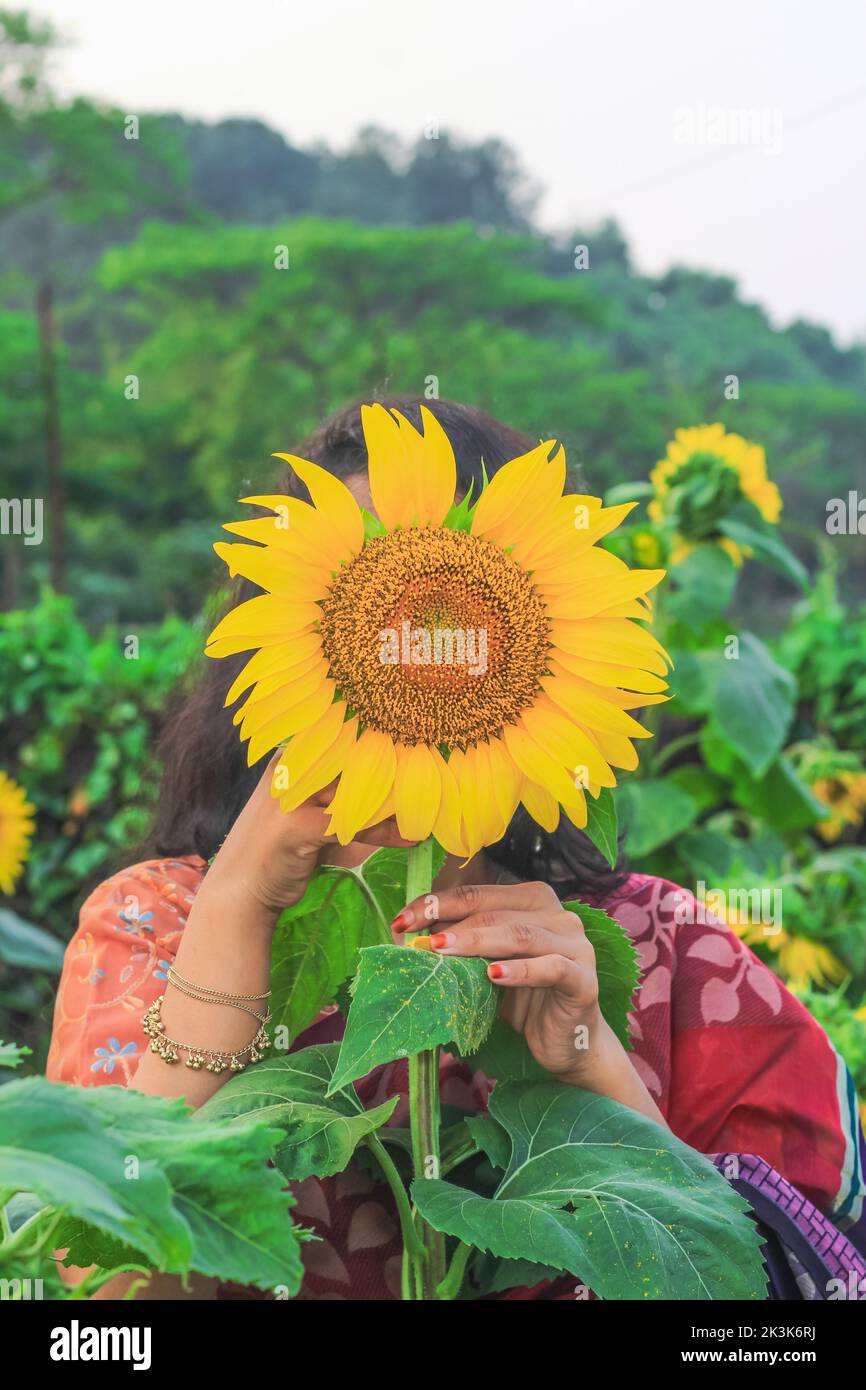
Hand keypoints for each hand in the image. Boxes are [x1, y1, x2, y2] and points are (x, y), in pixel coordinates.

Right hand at [201, 753, 418, 922]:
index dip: (383, 747)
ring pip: (357, 789)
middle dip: (396, 771)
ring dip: (398, 801)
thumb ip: (342, 799)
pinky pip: (354, 823)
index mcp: (291, 757)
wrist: (238, 894)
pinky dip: (387, 831)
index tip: (422, 754)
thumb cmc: (278, 856)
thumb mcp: (311, 817)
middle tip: (435, 777)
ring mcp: (290, 795)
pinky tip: (411, 838)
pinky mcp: (297, 825)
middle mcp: (288, 768)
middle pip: (354, 760)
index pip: (345, 741)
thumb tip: (393, 790)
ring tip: (431, 808)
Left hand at [392, 881, 611, 1082]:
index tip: (402, 921)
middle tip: (420, 942)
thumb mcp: (486, 966)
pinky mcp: (584, 979)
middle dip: (452, 924)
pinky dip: (520, 971)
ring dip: (478, 942)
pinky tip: (492, 975)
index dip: (437, 904)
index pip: (477, 894)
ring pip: (521, 935)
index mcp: (532, 900)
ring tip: (444, 952)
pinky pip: (551, 968)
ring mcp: (576, 944)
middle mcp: (558, 914)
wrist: (568, 1042)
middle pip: (496, 912)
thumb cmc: (524, 999)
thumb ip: (462, 945)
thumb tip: (409, 935)